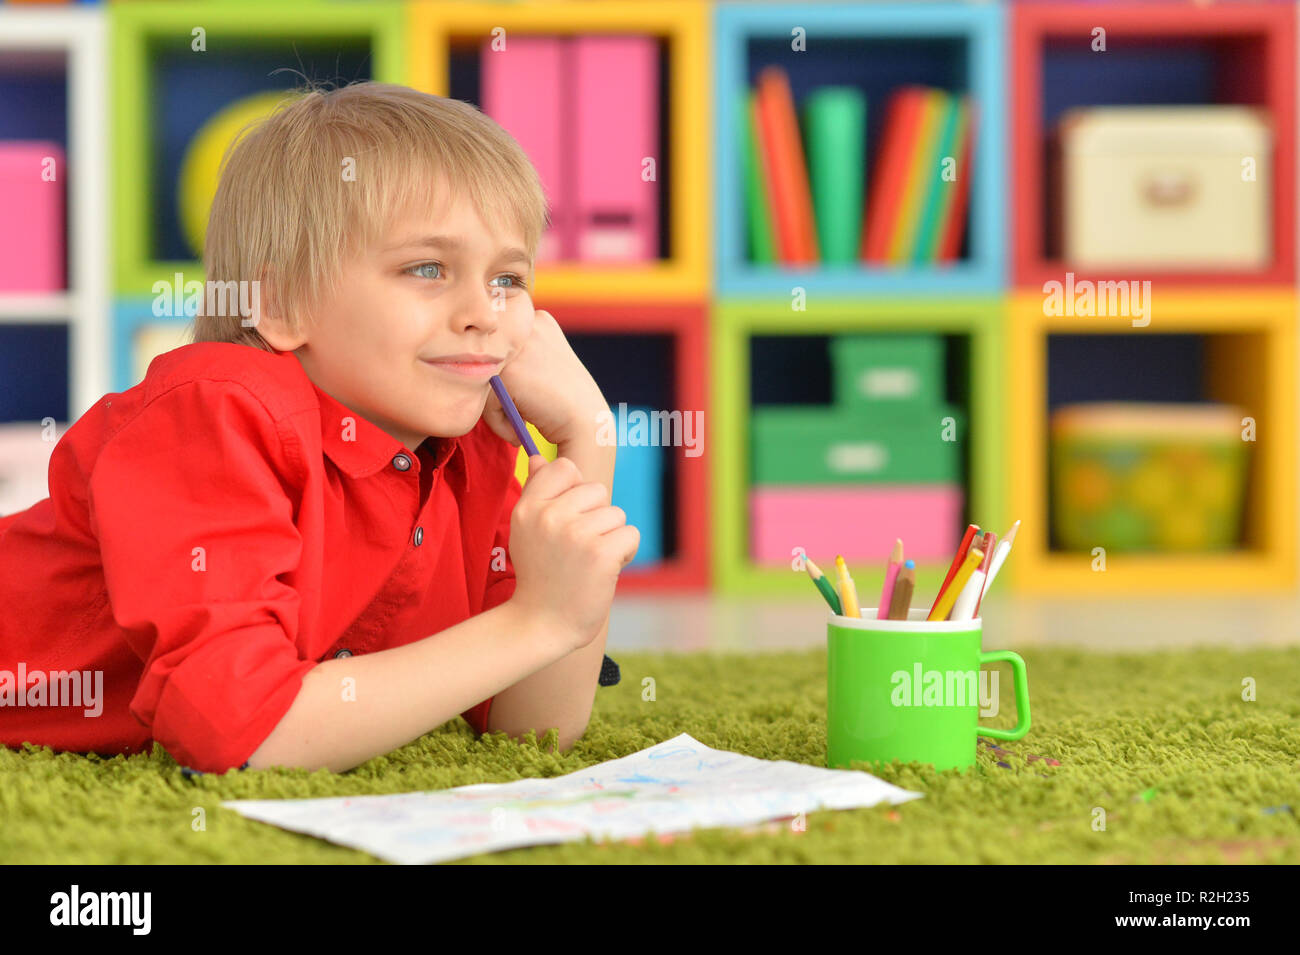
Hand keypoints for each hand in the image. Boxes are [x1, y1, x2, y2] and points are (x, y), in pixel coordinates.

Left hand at [481, 309, 607, 449]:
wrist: (588, 424)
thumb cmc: (564, 404)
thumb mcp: (543, 366)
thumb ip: (517, 357)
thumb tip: (475, 361)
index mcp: (538, 320)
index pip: (495, 345)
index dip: (505, 378)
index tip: (525, 396)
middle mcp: (527, 325)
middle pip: (486, 360)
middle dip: (497, 391)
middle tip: (520, 411)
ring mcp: (518, 346)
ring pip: (482, 379)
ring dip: (496, 407)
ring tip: (519, 421)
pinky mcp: (509, 370)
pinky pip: (484, 399)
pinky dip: (498, 421)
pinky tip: (521, 427)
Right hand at [507, 454, 639, 652]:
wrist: (541, 624)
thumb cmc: (539, 576)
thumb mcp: (525, 531)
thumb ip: (537, 492)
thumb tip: (540, 458)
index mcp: (529, 507)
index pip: (565, 468)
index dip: (576, 492)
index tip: (569, 519)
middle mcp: (550, 516)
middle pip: (597, 491)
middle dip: (597, 517)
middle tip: (579, 549)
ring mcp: (576, 534)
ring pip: (616, 514)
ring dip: (611, 537)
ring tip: (589, 562)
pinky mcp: (601, 554)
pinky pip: (630, 534)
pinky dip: (625, 553)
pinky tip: (605, 571)